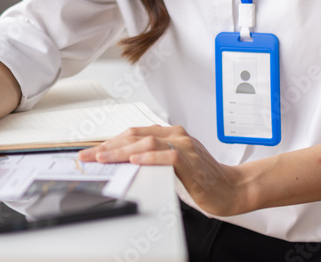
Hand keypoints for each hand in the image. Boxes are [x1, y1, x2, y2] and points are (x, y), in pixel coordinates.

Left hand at [77, 125, 249, 216]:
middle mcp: (176, 136)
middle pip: (135, 135)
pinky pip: (168, 156)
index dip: (110, 141)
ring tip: (104, 158)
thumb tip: (125, 161)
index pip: (133, 133)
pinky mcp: (192, 161)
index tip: (90, 152)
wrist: (233, 188)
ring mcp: (184, 147)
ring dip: (122, 150)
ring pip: (147, 142)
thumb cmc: (204, 178)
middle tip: (88, 156)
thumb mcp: (174, 164)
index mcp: (170, 134)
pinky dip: (150, 157)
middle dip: (107, 146)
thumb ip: (154, 157)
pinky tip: (135, 160)